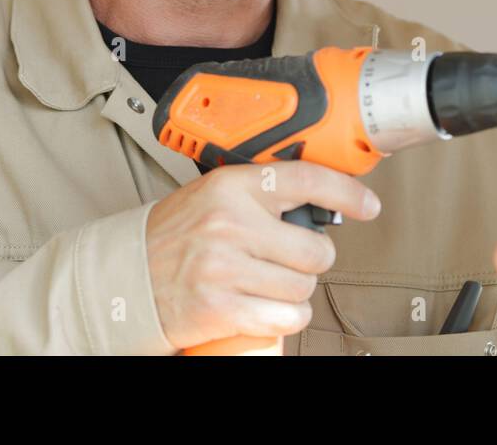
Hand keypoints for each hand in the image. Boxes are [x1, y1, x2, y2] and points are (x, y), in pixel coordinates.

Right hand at [145, 161, 380, 349]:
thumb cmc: (177, 235)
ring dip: (297, 291)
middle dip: (312, 259)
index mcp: (231, 186)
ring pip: (303, 286)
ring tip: (271, 284)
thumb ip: (260, 194)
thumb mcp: (214, 196)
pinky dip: (286, 316)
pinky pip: (286, 317)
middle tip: (291, 259)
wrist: (127, 275)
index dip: (346, 192)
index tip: (368, 205)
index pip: (304, 179)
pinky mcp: (222, 307)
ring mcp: (225, 267)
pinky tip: (269, 307)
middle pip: (315, 249)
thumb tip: (322, 203)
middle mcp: (230, 223)